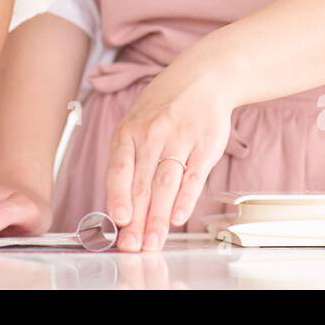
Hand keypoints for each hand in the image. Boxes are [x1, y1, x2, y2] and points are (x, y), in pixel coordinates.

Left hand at [105, 50, 235, 251]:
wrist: (202, 78)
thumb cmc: (164, 107)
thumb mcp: (136, 124)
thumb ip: (128, 160)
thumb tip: (120, 206)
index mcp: (128, 131)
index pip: (120, 170)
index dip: (118, 197)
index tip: (118, 221)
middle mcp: (152, 135)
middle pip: (142, 185)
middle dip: (137, 220)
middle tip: (134, 246)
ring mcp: (180, 139)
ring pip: (166, 184)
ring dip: (158, 217)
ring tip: (154, 241)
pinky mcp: (205, 145)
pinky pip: (193, 176)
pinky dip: (185, 199)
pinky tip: (178, 217)